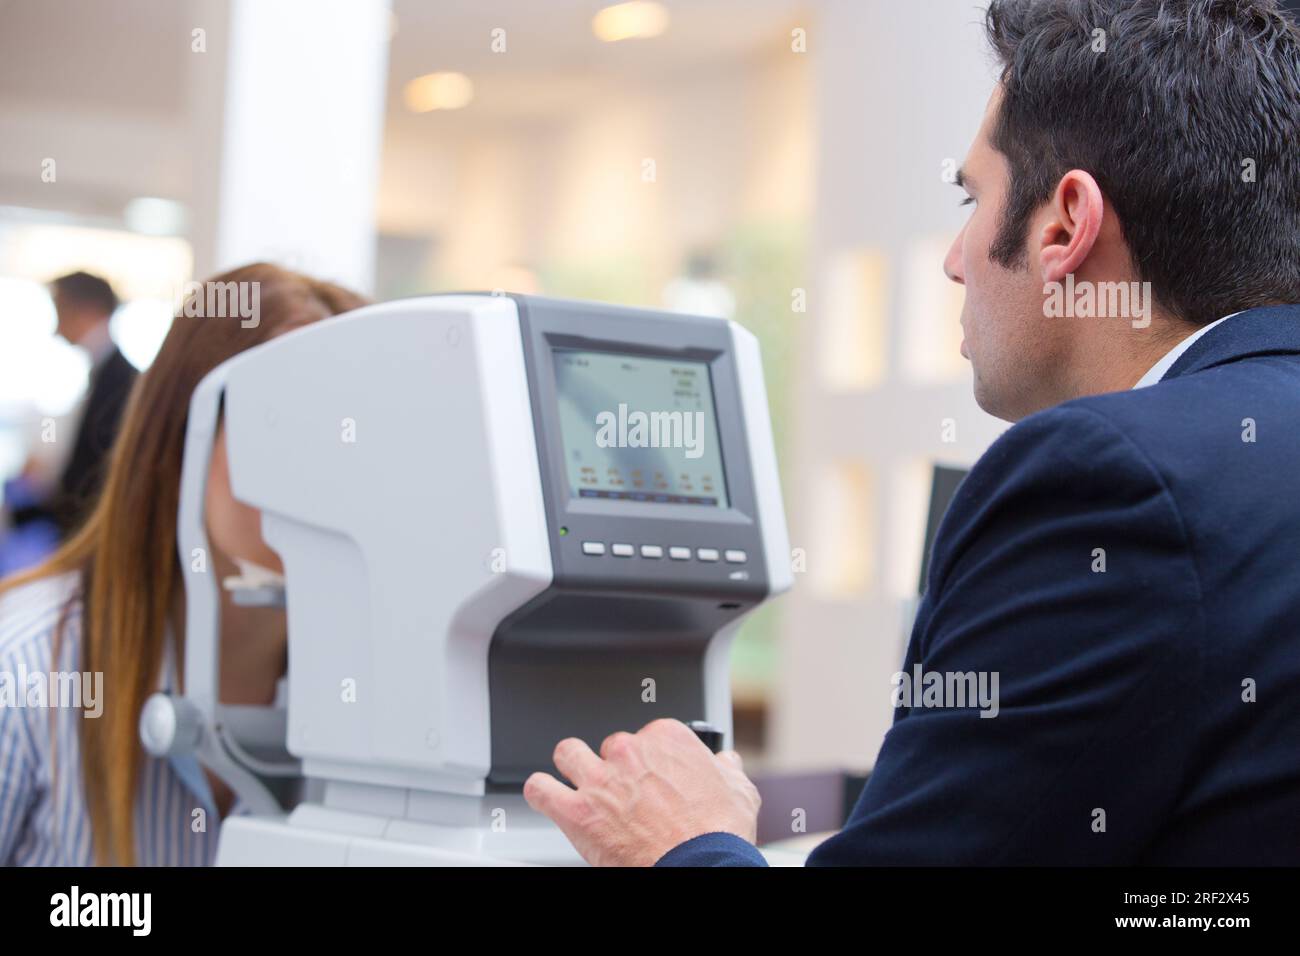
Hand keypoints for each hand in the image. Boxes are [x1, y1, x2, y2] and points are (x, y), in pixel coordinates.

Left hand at [523, 718, 760, 866]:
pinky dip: (540, 793)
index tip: (653, 774)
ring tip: (579, 783)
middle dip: (616, 768)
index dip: (650, 758)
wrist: (698, 868)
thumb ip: (727, 770)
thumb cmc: (717, 834)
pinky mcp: (576, 811)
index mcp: (667, 739)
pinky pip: (539, 789)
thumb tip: (725, 761)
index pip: (648, 735)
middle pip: (610, 746)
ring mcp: (600, 779)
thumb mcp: (739, 792)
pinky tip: (547, 798)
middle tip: (625, 793)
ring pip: (568, 754)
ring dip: (572, 767)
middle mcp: (630, 751)